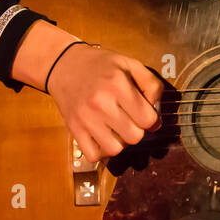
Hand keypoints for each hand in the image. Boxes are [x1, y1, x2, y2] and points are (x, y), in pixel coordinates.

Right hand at [45, 44, 163, 161]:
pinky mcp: (74, 129)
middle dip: (137, 129)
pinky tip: (103, 138)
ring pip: (116, 149)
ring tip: (117, 129)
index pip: (148, 119)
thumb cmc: (100, 64)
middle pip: (134, 137)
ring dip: (121, 142)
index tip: (146, 114)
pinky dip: (101, 152)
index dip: (152, 119)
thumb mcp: (129, 63)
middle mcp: (101, 103)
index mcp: (118, 85)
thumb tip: (156, 112)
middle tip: (130, 119)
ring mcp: (86, 118)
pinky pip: (93, 155)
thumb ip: (150, 84)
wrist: (63, 65)